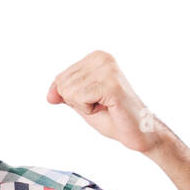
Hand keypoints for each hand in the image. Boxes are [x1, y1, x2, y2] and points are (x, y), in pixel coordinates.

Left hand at [45, 50, 163, 153]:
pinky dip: (89, 110)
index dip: (72, 98)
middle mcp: (102, 58)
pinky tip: (108, 108)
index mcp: (96, 57)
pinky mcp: (111, 84)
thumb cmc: (113, 117)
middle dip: (78, 102)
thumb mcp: (81, 103)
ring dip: (85, 107)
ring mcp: (108, 69)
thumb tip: (50, 95)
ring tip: (106, 106)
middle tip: (101, 105)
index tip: (96, 100)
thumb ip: (64, 94)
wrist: (139, 132)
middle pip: (62, 84)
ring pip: (69, 92)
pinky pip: (80, 98)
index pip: (60, 78)